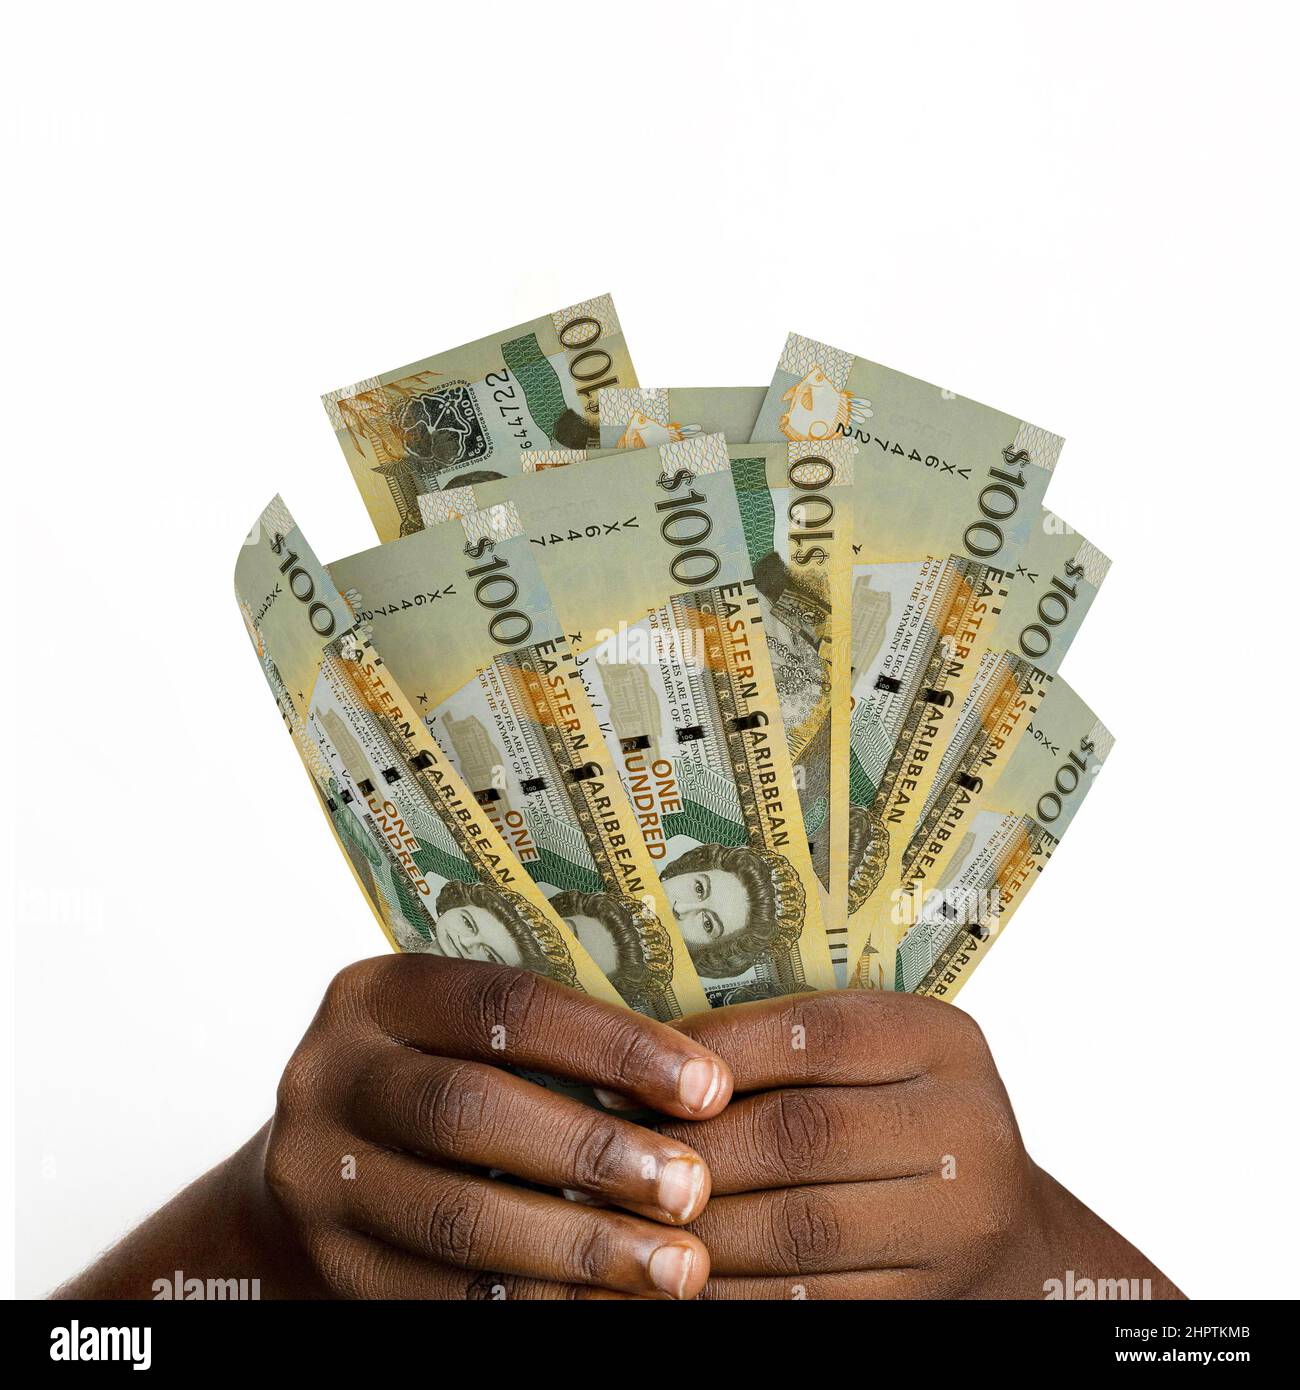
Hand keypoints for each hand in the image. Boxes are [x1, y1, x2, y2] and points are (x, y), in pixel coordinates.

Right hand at [257, 955, 733, 1298]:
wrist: (320, 1170)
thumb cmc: (437, 1080)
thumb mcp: (462, 1034)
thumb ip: (547, 1041)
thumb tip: (700, 1080)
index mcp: (376, 995)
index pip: (502, 1003)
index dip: (612, 1043)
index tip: (708, 1086)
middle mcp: (331, 1078)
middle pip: (471, 1110)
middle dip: (595, 1153)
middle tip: (694, 1187)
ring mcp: (320, 1181)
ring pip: (458, 1219)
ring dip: (580, 1247)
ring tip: (675, 1268)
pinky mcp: (335, 1270)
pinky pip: (445, 1297)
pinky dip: (539, 1303)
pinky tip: (612, 1306)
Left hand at [658, 991, 1182, 1298]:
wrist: (1005, 1235)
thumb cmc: (901, 1118)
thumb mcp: (872, 1056)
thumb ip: (786, 1045)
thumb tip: (644, 1059)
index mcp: (941, 1042)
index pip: (814, 1033)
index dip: (710, 1054)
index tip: (629, 1076)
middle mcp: (965, 1128)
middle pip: (800, 1133)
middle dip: (688, 1149)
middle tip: (612, 1157)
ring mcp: (956, 1226)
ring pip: (797, 1230)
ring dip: (694, 1228)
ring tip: (623, 1219)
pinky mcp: (925, 1303)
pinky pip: (807, 1303)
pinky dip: (729, 1292)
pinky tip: (674, 1274)